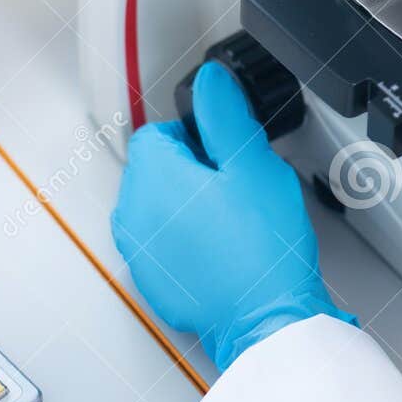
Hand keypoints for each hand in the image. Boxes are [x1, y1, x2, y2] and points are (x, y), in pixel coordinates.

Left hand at [112, 61, 354, 371]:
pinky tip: (224, 249)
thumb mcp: (254, 164)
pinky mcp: (153, 283)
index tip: (226, 153)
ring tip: (232, 219)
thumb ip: (226, 114)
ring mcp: (140, 252)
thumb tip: (210, 81)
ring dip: (186, 205)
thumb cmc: (264, 249)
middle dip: (190, 169)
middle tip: (236, 186)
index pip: (157, 132)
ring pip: (157, 207)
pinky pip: (162, 245)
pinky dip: (186, 242)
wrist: (267, 320)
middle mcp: (134, 214)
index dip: (197, 136)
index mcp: (153, 177)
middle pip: (153, 168)